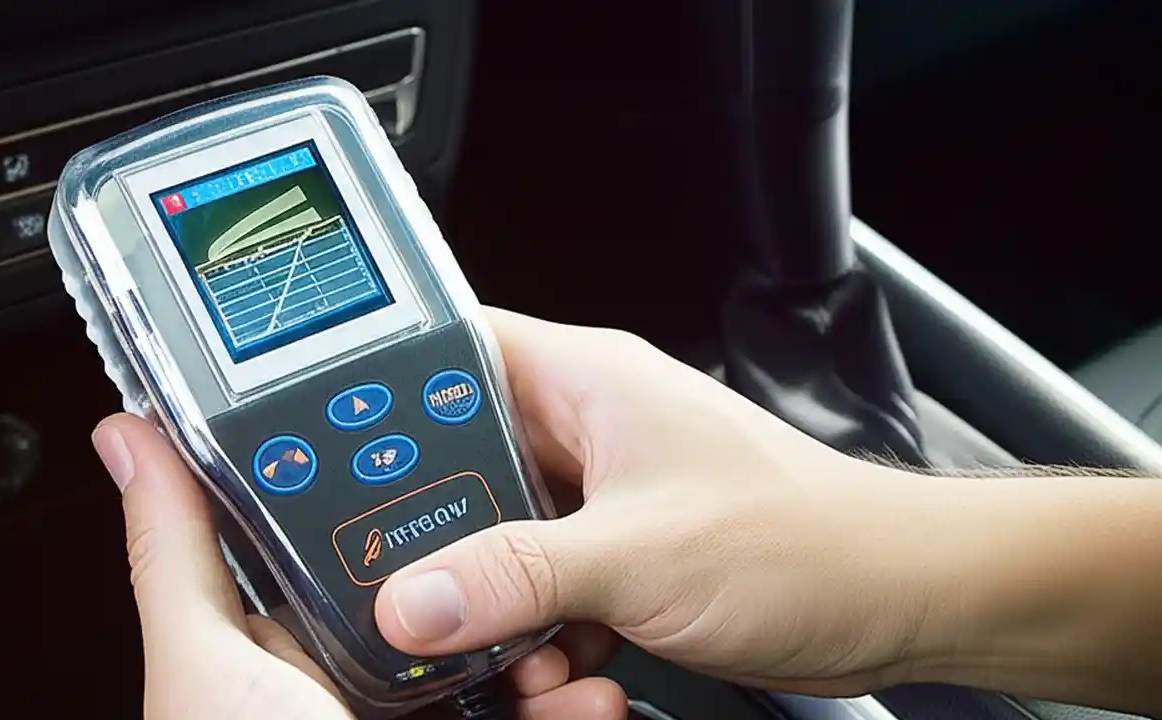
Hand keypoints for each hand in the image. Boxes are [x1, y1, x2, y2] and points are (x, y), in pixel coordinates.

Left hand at [93, 413, 624, 718]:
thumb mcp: (206, 662)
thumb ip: (178, 550)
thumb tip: (127, 437)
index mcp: (294, 642)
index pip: (365, 545)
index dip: (418, 504)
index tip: (468, 458)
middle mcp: (365, 680)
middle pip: (455, 601)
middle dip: (508, 577)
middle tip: (546, 547)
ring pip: (513, 663)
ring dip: (557, 645)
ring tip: (578, 637)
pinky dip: (575, 709)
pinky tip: (590, 699)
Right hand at [374, 309, 938, 696]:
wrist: (891, 600)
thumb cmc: (802, 539)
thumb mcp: (637, 555)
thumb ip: (516, 574)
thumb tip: (415, 598)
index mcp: (589, 382)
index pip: (454, 352)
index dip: (388, 392)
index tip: (336, 454)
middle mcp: (591, 429)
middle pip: (466, 462)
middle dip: (443, 534)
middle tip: (420, 584)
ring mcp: (607, 495)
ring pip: (502, 537)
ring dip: (497, 600)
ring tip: (516, 646)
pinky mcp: (624, 554)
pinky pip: (545, 585)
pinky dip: (540, 630)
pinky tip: (558, 665)